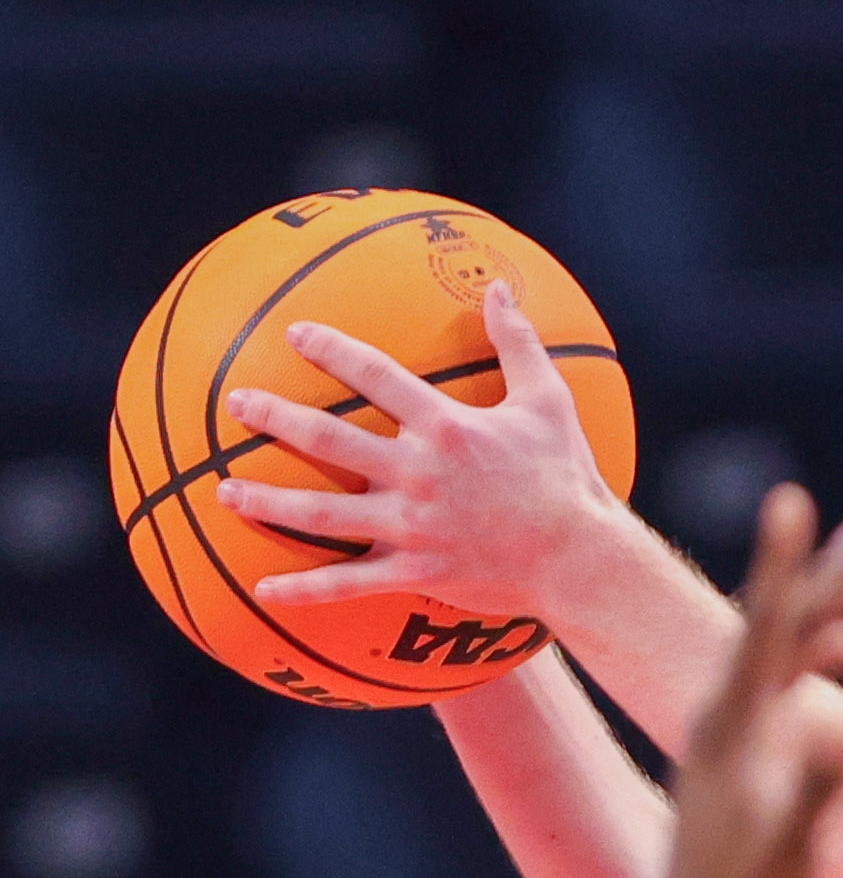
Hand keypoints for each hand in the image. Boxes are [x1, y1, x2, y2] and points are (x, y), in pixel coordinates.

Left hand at [214, 278, 630, 615]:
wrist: (582, 558)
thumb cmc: (568, 478)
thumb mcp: (549, 400)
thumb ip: (517, 342)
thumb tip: (497, 287)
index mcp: (447, 427)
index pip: (376, 376)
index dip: (331, 350)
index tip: (294, 334)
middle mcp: (419, 473)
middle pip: (329, 439)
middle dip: (275, 419)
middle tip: (235, 404)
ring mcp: (411, 526)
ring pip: (322, 513)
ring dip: (267, 500)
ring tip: (224, 490)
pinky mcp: (415, 570)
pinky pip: (349, 584)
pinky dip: (304, 590)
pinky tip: (263, 590)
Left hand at [653, 484, 842, 877]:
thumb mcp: (786, 858)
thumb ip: (813, 797)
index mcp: (728, 733)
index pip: (760, 631)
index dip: (783, 566)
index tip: (793, 500)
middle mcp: (722, 722)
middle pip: (783, 625)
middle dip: (838, 572)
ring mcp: (734, 739)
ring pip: (788, 648)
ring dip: (836, 601)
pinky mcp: (749, 760)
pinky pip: (788, 686)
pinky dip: (819, 654)